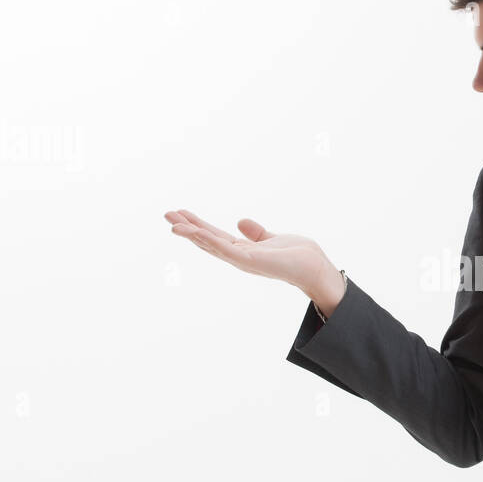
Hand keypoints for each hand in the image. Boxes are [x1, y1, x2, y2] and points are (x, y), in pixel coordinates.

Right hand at [163, 209, 341, 305]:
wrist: (315, 267)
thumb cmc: (296, 256)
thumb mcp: (270, 239)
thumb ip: (255, 232)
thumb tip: (240, 222)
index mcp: (242, 251)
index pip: (214, 237)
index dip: (197, 226)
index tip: (180, 214)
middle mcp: (239, 257)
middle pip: (208, 241)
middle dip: (187, 229)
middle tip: (167, 214)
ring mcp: (243, 261)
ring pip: (212, 245)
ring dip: (192, 235)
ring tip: (173, 224)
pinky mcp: (251, 261)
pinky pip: (226, 249)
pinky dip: (210, 241)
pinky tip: (196, 232)